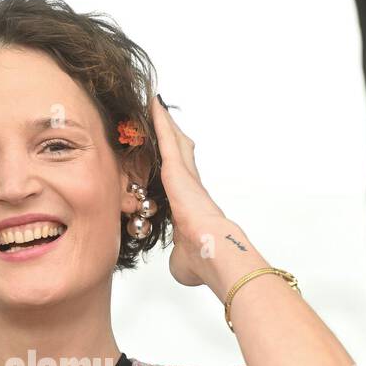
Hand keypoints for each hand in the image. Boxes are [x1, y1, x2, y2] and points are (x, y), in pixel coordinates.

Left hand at [149, 96, 230, 287]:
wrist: (212, 252)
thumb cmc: (202, 261)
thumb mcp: (184, 259)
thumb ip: (180, 254)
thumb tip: (181, 261)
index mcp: (191, 207)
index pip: (181, 182)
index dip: (176, 167)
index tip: (172, 158)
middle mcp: (191, 187)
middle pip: (180, 155)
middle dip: (172, 137)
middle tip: (163, 118)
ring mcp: (185, 176)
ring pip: (174, 143)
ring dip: (165, 124)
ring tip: (156, 105)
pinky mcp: (177, 169)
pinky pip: (165, 139)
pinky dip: (159, 121)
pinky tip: (153, 104)